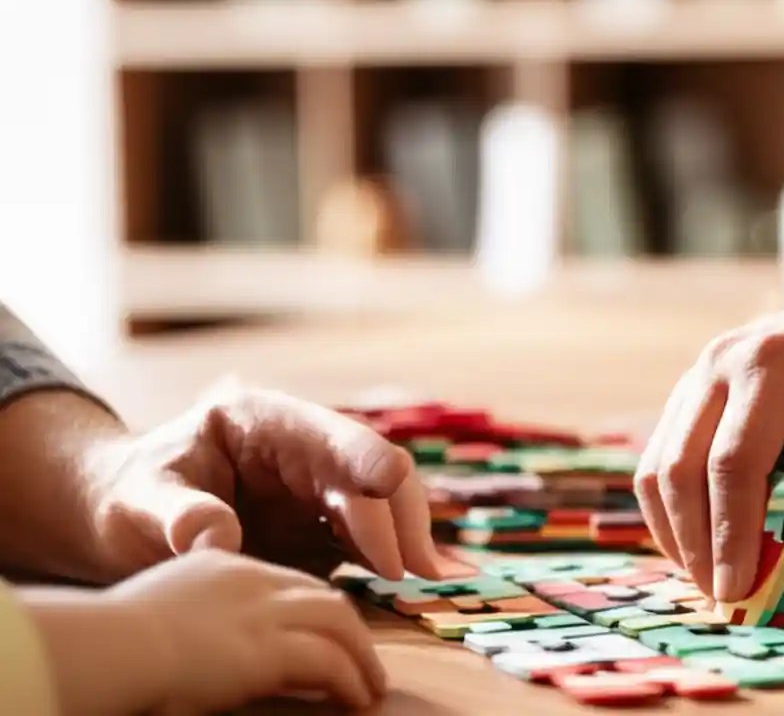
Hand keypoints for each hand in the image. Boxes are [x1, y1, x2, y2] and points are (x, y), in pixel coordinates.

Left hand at [83, 382, 451, 580]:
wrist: (131, 522)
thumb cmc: (131, 497)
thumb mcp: (140, 501)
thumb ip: (179, 515)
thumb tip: (218, 539)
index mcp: (267, 421)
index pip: (332, 434)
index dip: (366, 459)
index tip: (388, 490)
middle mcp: (308, 450)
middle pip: (376, 469)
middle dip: (400, 512)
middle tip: (414, 565)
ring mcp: (322, 489)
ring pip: (387, 503)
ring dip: (407, 538)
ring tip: (426, 580)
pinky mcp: (327, 528)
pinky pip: (372, 539)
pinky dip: (393, 559)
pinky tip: (412, 587)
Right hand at [112, 549, 383, 712]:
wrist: (105, 648)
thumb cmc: (110, 645)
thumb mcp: (156, 617)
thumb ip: (188, 623)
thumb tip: (200, 656)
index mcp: (221, 566)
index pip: (286, 582)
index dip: (312, 609)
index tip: (327, 634)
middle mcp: (251, 580)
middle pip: (323, 596)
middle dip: (349, 629)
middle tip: (363, 661)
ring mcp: (264, 610)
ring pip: (338, 622)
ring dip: (360, 657)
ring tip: (369, 686)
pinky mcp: (270, 647)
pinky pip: (330, 661)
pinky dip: (349, 680)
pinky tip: (355, 700)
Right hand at [633, 219, 783, 600]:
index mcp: (772, 367)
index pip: (735, 462)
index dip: (732, 533)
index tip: (738, 589)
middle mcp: (716, 367)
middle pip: (680, 469)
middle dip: (695, 543)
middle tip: (723, 596)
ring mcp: (691, 380)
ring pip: (656, 470)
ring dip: (676, 534)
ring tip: (709, 578)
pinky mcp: (683, 399)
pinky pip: (657, 463)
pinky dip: (672, 513)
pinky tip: (700, 545)